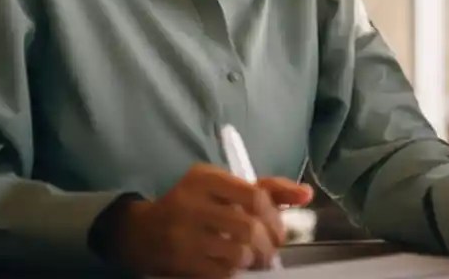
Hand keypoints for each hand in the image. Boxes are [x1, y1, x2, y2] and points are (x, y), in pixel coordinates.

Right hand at [111, 164, 313, 277]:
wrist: (141, 232)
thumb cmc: (193, 205)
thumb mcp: (224, 187)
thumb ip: (266, 189)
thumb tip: (307, 194)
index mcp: (206, 179)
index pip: (254, 195)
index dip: (275, 216)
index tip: (278, 229)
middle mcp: (192, 204)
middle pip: (248, 228)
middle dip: (268, 244)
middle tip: (270, 251)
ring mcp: (184, 235)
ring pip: (238, 253)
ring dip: (254, 261)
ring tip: (254, 260)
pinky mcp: (180, 261)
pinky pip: (221, 272)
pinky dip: (236, 273)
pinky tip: (235, 268)